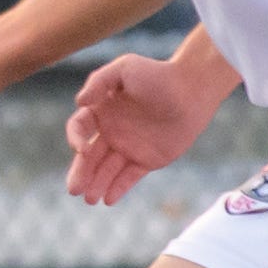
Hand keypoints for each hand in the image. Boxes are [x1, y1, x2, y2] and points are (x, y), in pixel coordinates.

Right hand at [65, 53, 213, 203]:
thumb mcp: (125, 68)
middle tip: (73, 190)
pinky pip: (129, 176)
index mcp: (101, 110)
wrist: (193, 90)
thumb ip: (98, 81)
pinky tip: (108, 200)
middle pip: (89, 156)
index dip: (75, 139)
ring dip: (96, 184)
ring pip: (107, 170)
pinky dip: (118, 188)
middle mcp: (112, 130)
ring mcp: (129, 147)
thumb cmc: (158, 74)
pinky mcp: (148, 160)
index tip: (82, 149)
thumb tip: (79, 102)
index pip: (79, 128)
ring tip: (89, 199)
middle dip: (80, 173)